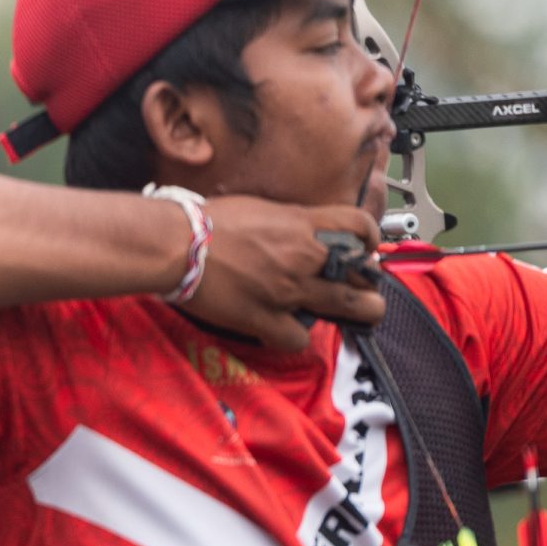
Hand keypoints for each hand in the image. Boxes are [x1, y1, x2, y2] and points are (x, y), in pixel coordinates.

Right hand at [187, 198, 383, 350]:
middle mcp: (303, 256)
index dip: (371, 237)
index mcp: (301, 224)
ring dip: (358, 312)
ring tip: (355, 316)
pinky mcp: (264, 318)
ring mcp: (287, 290)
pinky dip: (295, 337)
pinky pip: (297, 338)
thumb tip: (297, 229)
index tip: (366, 248)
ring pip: (347, 306)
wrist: (175, 244)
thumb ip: (287, 221)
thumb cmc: (206, 221)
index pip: (358, 224)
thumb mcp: (258, 207)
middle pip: (363, 273)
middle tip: (363, 288)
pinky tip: (286, 331)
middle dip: (370, 283)